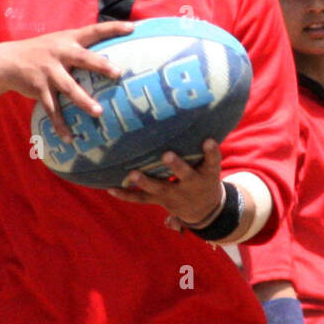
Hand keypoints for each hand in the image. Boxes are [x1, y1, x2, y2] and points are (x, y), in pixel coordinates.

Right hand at [0, 21, 134, 142]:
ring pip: (68, 88)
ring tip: (98, 112)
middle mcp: (60, 53)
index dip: (113, 28)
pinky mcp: (39, 88)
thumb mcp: (62, 41)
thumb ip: (84, 46)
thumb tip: (116, 53)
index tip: (132, 27)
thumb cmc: (45, 51)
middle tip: (118, 73)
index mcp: (69, 39)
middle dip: (100, 65)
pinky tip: (70, 138)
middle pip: (83, 58)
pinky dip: (60, 125)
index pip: (94, 30)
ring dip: (83, 101)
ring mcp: (49, 71)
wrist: (7, 60)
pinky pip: (52, 109)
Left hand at [108, 139, 224, 227]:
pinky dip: (126, 195)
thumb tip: (195, 113)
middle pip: (185, 175)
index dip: (211, 152)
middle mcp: (192, 184)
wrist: (205, 210)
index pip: (213, 161)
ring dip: (145, 182)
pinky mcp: (161, 200)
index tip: (208, 141)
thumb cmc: (205, 177)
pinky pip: (142, 199)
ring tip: (133, 174)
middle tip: (167, 155)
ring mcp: (175, 194)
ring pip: (159, 188)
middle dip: (176, 166)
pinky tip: (110, 189)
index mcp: (207, 174)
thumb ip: (203, 148)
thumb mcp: (210, 166)